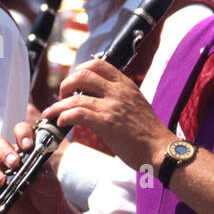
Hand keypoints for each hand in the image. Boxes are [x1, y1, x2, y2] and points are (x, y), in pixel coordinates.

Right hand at [0, 121, 61, 213]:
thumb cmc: (48, 193)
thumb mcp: (51, 184)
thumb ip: (44, 176)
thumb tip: (38, 173)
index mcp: (27, 150)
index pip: (21, 132)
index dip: (22, 133)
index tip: (27, 145)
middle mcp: (9, 158)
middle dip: (4, 151)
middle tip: (14, 163)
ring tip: (1, 182)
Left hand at [46, 58, 170, 171]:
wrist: (161, 149)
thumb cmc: (148, 132)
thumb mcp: (136, 104)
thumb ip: (118, 97)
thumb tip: (95, 99)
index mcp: (125, 84)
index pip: (97, 64)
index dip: (79, 70)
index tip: (73, 83)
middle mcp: (118, 91)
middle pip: (82, 75)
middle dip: (65, 84)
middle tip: (61, 97)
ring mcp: (112, 106)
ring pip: (75, 97)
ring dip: (58, 105)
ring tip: (51, 114)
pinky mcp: (107, 123)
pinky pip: (78, 114)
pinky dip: (64, 117)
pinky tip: (61, 123)